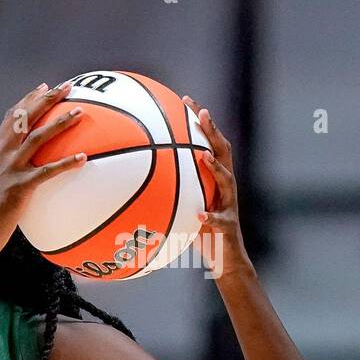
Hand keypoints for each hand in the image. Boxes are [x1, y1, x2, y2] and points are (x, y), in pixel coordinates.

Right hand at [0, 81, 87, 257]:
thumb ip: (7, 168)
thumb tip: (27, 165)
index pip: (12, 118)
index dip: (29, 100)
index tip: (45, 87)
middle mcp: (1, 155)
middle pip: (25, 118)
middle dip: (46, 99)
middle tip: (67, 87)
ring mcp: (9, 170)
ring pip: (37, 138)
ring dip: (60, 123)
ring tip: (80, 112)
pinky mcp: (18, 187)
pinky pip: (46, 172)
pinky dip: (65, 164)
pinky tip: (83, 158)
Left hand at [182, 95, 252, 278]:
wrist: (225, 260)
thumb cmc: (199, 232)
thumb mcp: (181, 208)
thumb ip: (165, 193)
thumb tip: (130, 182)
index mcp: (213, 180)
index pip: (209, 143)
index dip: (200, 122)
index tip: (186, 100)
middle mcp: (225, 187)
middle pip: (223, 152)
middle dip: (213, 131)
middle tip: (201, 113)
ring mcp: (229, 205)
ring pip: (227, 181)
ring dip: (215, 168)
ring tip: (203, 157)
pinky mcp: (228, 226)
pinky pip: (219, 220)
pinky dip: (210, 216)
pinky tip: (199, 214)